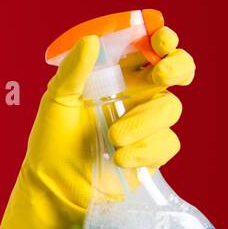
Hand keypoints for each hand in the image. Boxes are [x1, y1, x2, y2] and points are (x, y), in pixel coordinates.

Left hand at [0, 25, 195, 228]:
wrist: (55, 188)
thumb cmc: (51, 142)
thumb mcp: (56, 102)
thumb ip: (74, 72)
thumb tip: (91, 40)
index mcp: (114, 77)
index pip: (148, 49)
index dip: (162, 40)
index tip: (161, 39)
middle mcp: (134, 96)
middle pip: (176, 72)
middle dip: (176, 67)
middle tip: (161, 75)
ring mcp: (146, 124)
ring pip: (170, 108)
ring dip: (145, 120)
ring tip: (113, 138)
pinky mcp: (152, 153)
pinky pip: (166, 143)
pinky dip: (145, 149)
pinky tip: (121, 159)